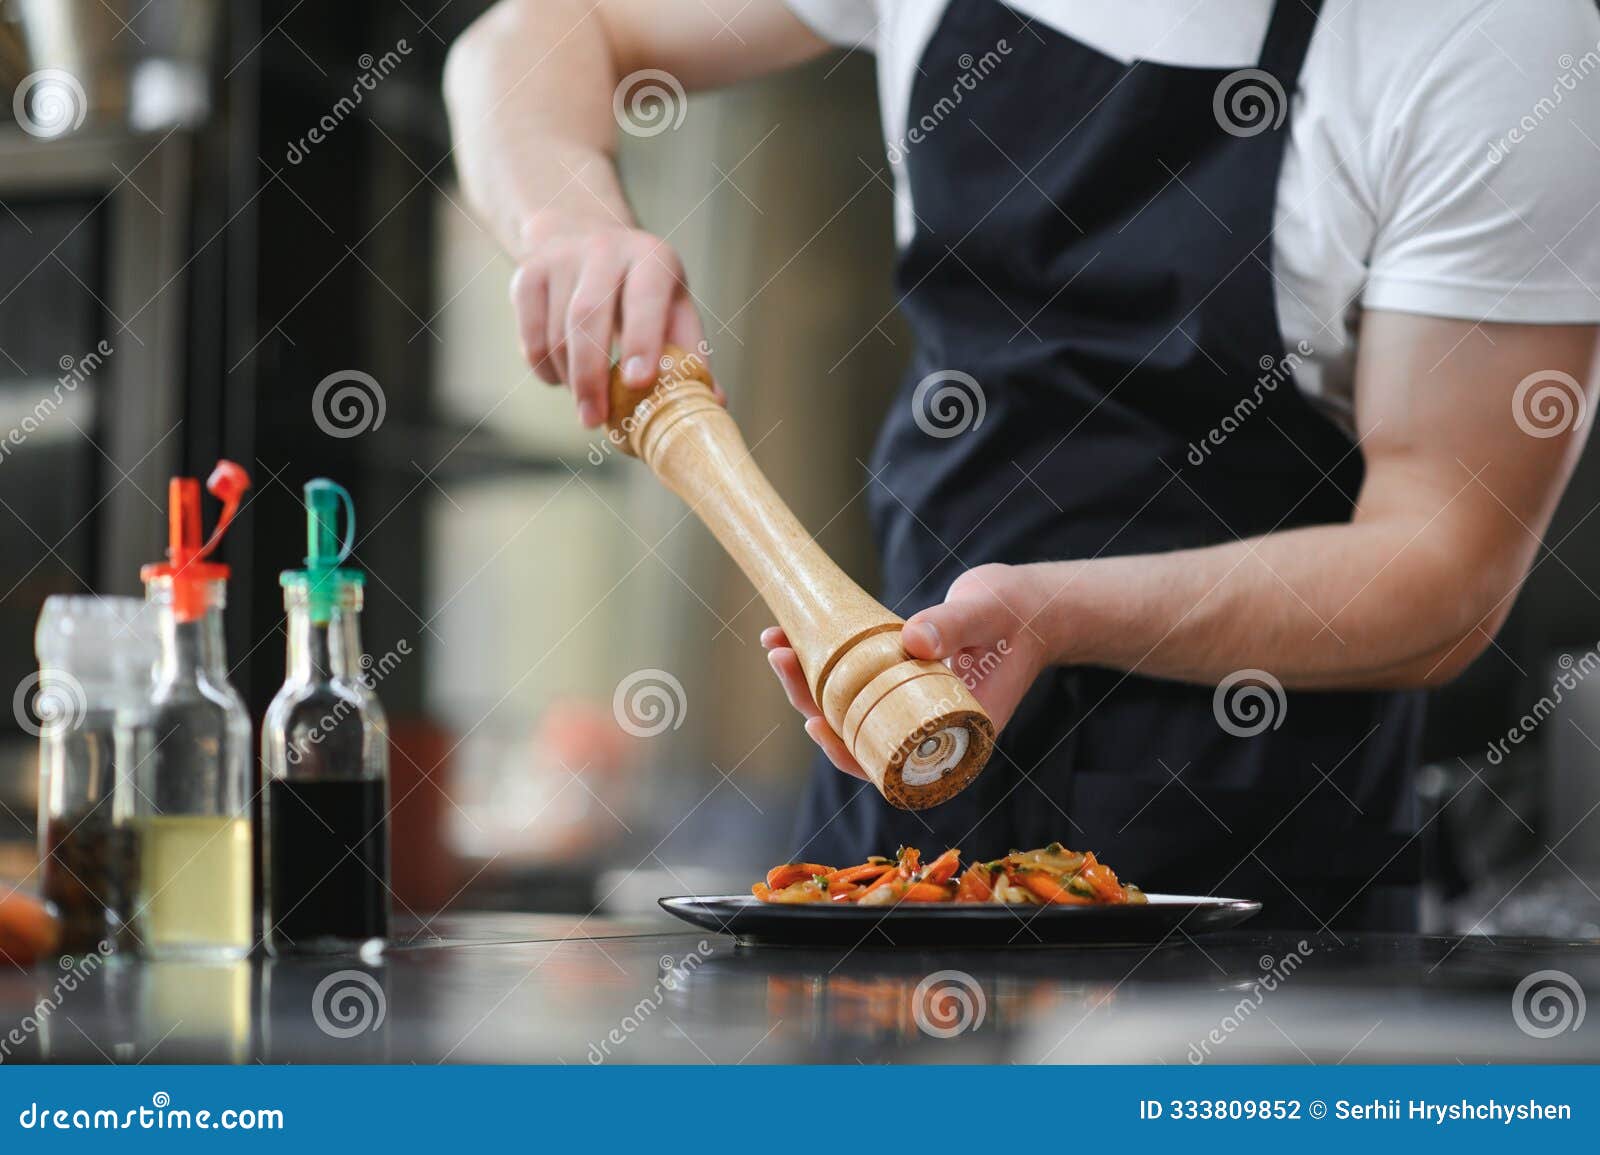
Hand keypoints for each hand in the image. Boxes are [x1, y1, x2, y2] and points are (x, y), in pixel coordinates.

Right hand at [509, 211, 713, 427]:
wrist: (588, 239)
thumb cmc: (645, 293)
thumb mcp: (674, 311)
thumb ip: (691, 355)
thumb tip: (714, 403)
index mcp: (651, 258)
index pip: (644, 298)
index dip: (641, 341)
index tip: (637, 384)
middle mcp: (604, 249)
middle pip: (587, 316)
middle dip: (590, 376)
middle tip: (594, 420)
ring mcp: (560, 257)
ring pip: (556, 330)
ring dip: (569, 378)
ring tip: (587, 404)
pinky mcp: (527, 273)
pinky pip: (529, 333)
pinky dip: (543, 367)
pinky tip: (561, 379)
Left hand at [760, 563, 1050, 778]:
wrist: (1031, 605)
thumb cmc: (1018, 616)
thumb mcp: (987, 617)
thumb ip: (954, 627)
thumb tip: (915, 641)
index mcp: (951, 737)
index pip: (888, 763)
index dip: (846, 751)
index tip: (815, 722)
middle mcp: (923, 730)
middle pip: (855, 734)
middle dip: (810, 700)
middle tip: (782, 658)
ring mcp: (907, 706)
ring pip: (846, 708)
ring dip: (806, 680)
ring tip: (776, 642)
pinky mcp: (895, 681)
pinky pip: (851, 682)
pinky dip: (821, 661)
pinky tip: (792, 637)